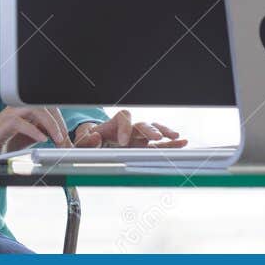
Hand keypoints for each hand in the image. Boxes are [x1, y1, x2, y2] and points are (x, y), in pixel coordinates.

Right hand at [0, 106, 72, 156]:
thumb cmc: (4, 142)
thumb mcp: (30, 138)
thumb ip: (45, 135)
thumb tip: (65, 141)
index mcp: (27, 110)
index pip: (50, 108)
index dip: (61, 122)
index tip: (67, 139)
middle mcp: (19, 108)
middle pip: (45, 105)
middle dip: (59, 123)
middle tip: (64, 141)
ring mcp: (10, 114)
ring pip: (35, 109)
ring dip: (50, 124)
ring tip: (57, 139)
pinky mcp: (2, 125)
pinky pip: (20, 122)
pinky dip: (33, 130)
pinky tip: (41, 140)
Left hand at [72, 110, 186, 147]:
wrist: (94, 143)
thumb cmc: (89, 140)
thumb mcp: (82, 140)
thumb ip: (85, 140)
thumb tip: (95, 137)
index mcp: (113, 125)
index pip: (122, 117)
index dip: (124, 127)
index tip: (122, 142)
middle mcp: (127, 129)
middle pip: (141, 124)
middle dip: (149, 130)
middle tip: (156, 138)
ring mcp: (137, 138)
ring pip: (154, 131)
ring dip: (165, 133)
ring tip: (177, 137)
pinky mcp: (144, 147)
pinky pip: (159, 144)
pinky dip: (170, 143)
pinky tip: (182, 143)